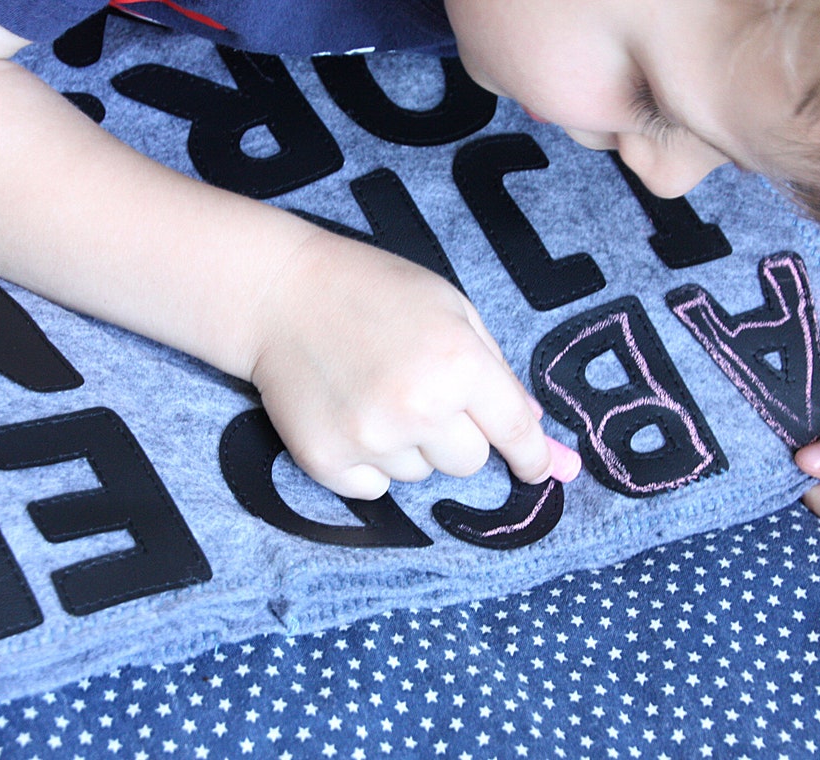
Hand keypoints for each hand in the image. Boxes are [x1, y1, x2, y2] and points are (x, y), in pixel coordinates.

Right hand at [248, 230, 555, 499]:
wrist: (280, 293)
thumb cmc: (374, 291)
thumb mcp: (452, 309)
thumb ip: (499, 372)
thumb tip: (539, 435)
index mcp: (460, 364)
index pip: (515, 433)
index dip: (533, 457)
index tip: (539, 470)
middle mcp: (420, 408)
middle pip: (470, 463)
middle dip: (459, 436)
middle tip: (423, 393)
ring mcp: (371, 439)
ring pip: (421, 476)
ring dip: (412, 447)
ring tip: (377, 394)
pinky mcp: (328, 462)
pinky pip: (376, 488)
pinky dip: (370, 462)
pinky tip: (352, 415)